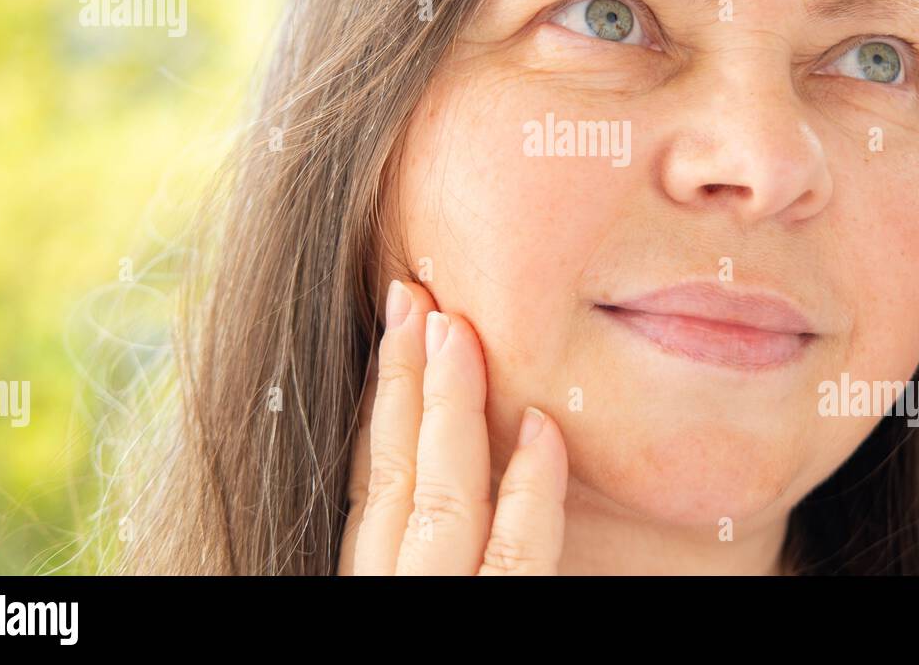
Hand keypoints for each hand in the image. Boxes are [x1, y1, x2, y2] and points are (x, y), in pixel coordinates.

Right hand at [338, 279, 568, 573]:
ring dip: (448, 406)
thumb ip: (458, 533)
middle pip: (394, 472)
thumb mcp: (447, 566)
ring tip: (458, 330)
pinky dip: (530, 491)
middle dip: (402, 376)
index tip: (401, 328)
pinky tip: (541, 429)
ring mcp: (443, 598)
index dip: (385, 397)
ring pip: (441, 497)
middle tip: (413, 296)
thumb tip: (483, 450)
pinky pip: (514, 554)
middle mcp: (401, 585)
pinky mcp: (497, 622)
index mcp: (383, 575)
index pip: (377, 479)